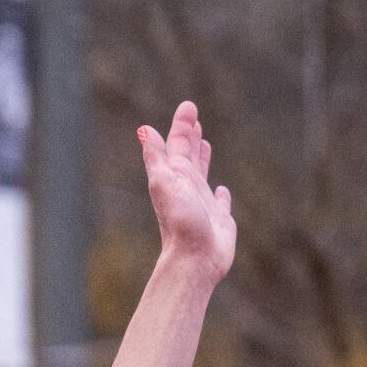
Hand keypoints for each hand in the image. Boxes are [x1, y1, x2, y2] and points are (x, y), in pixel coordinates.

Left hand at [139, 101, 234, 281]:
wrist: (193, 260)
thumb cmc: (180, 222)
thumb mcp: (164, 183)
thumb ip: (156, 158)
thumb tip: (145, 130)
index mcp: (175, 177)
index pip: (178, 145)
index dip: (182, 125)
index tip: (188, 106)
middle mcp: (187, 189)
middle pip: (188, 156)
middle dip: (190, 136)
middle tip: (194, 118)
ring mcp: (202, 204)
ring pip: (202, 175)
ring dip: (202, 159)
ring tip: (205, 145)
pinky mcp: (218, 220)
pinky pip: (220, 203)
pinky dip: (221, 195)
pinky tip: (221, 190)